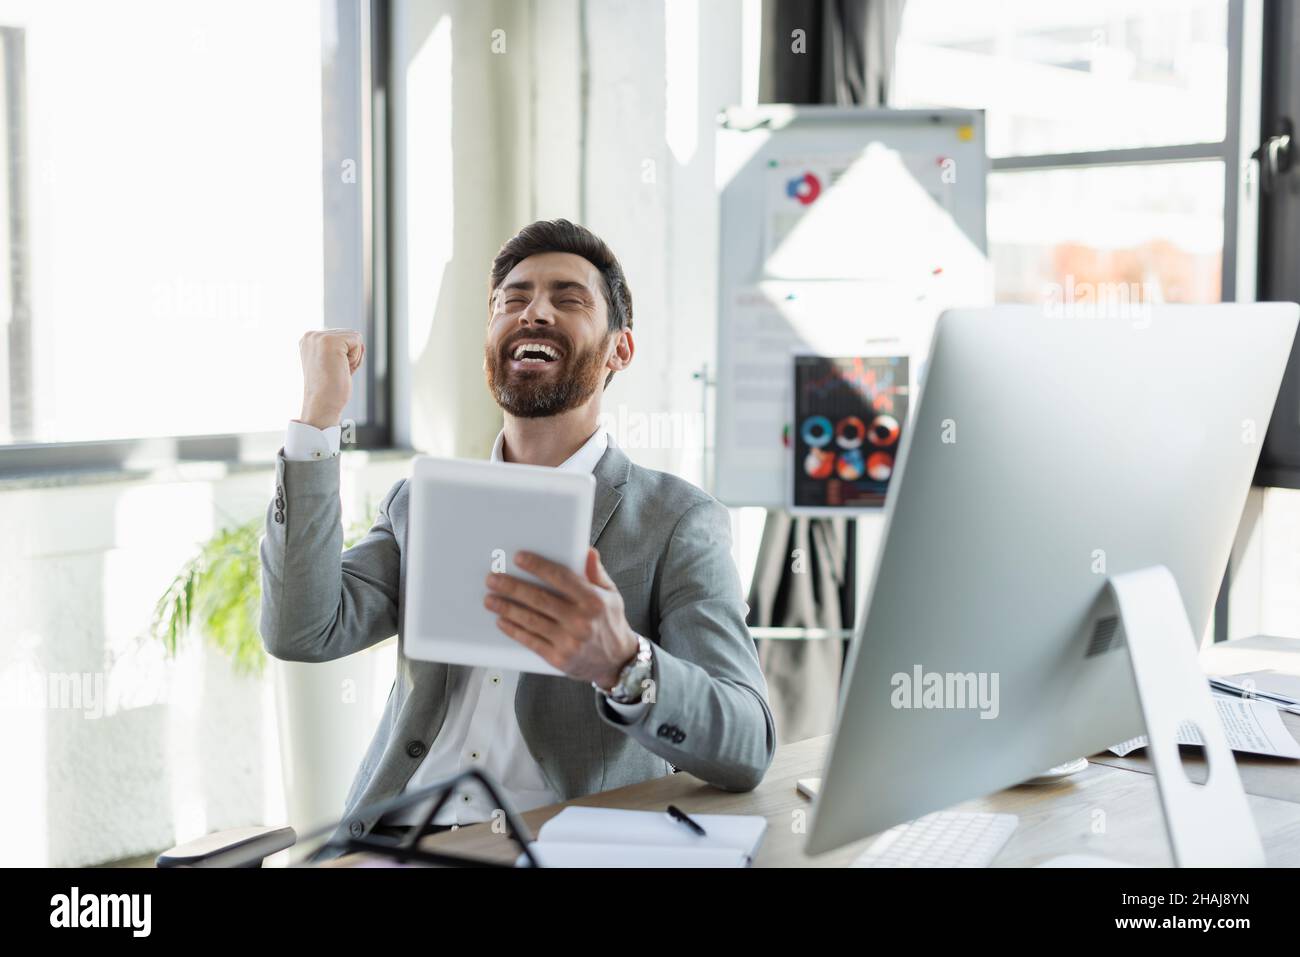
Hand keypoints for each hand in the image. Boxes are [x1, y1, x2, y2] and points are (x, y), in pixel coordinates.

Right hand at [298, 329, 363, 428]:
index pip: (341, 337)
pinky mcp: (330, 341)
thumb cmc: (329, 390)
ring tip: (337, 370)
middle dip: (350, 356)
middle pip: (349, 335)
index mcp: (308, 341)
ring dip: (353, 357)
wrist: (321, 405)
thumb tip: (360, 340)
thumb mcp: (333, 364)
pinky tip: (341, 368)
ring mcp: (318, 337)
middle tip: (335, 372)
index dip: (344, 356)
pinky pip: (358, 341)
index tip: (331, 370)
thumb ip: (343, 350)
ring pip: (355, 337)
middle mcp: (310, 336)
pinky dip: (356, 358)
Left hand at [484, 547, 637, 687]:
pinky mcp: (558, 658)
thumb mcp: (611, 595)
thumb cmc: (610, 623)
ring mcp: (569, 641)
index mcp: (593, 601)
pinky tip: (502, 621)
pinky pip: (531, 641)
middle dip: (512, 587)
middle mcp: (581, 621)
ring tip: (490, 599)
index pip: (561, 578)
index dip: (538, 566)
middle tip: (493, 579)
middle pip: (540, 599)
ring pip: (531, 620)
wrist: (618, 662)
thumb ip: (596, 572)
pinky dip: (514, 630)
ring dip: (507, 608)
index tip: (519, 558)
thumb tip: (586, 551)